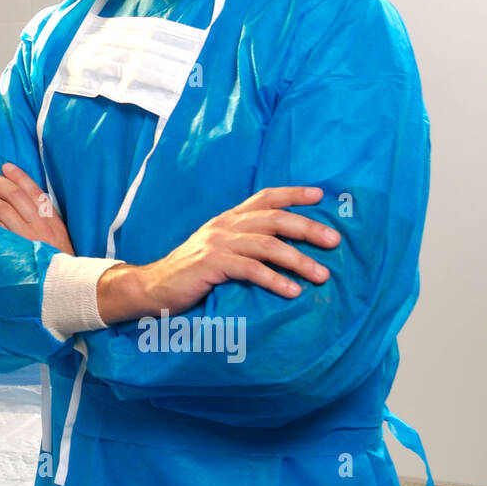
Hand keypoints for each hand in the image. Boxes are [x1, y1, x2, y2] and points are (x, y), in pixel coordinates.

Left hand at [0, 162, 74, 255]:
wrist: (60, 287)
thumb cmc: (59, 262)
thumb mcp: (61, 238)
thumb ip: (46, 219)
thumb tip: (27, 200)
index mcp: (53, 221)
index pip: (34, 192)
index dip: (19, 177)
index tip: (5, 166)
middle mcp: (39, 226)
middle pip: (14, 196)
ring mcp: (24, 238)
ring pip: (1, 209)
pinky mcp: (12, 249)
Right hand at [125, 186, 339, 317]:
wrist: (152, 287)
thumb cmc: (191, 273)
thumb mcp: (218, 249)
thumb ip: (243, 243)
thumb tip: (283, 248)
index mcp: (228, 219)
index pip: (264, 197)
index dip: (293, 194)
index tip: (321, 196)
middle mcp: (224, 226)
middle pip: (273, 219)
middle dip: (307, 228)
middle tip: (334, 241)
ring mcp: (216, 243)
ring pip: (266, 245)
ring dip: (298, 259)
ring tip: (321, 275)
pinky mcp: (210, 264)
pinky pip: (250, 270)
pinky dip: (274, 280)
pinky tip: (292, 292)